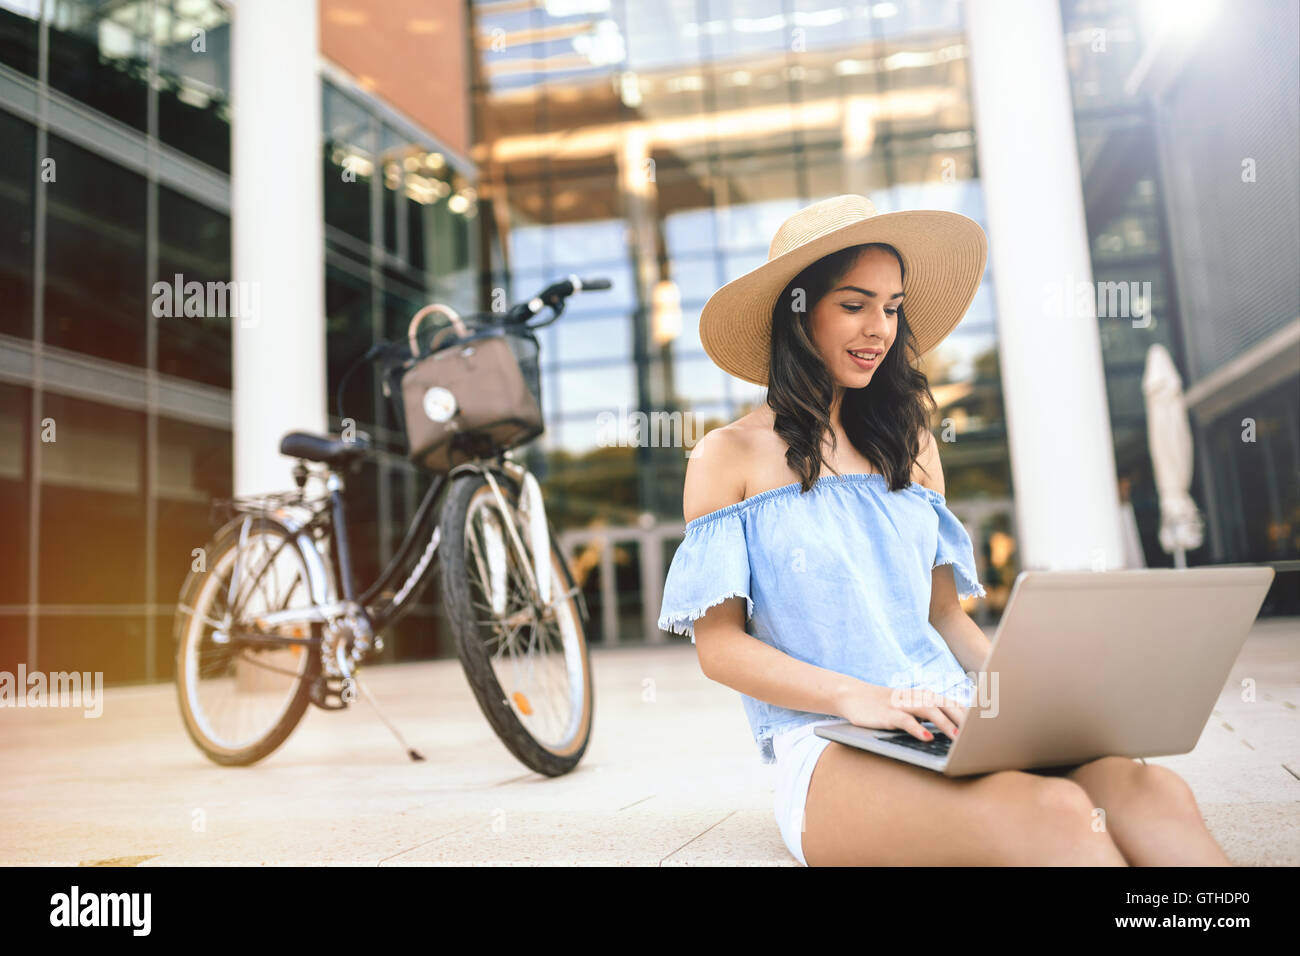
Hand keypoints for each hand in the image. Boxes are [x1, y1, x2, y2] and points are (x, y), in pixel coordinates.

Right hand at [833, 681, 966, 741]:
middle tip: (979, 735)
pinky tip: (926, 737)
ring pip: (928, 710)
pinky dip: (917, 728)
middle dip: (964, 719)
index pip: (953, 704)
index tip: (989, 728)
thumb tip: (959, 731)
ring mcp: (902, 704)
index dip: (971, 715)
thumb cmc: (888, 707)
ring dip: (945, 723)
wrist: (854, 696)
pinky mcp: (887, 713)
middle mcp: (917, 697)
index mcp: (926, 696)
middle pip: (945, 705)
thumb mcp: (912, 710)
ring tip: (958, 737)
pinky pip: (905, 720)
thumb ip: (932, 716)